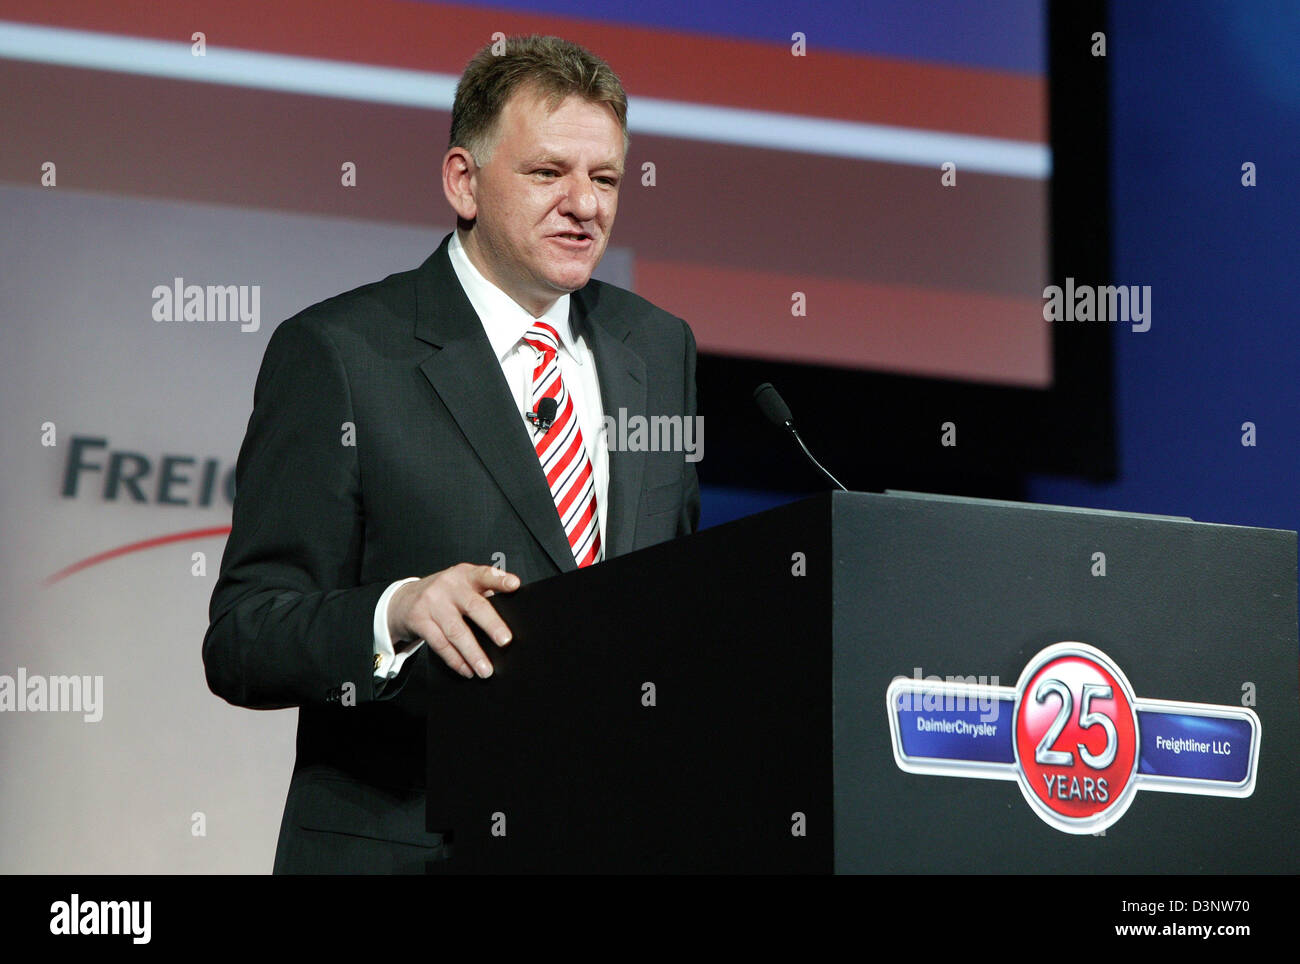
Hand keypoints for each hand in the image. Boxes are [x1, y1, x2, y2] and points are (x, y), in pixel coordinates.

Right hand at [386, 563, 519, 678]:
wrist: (403, 600)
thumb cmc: (443, 595)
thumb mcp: (462, 586)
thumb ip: (482, 595)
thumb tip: (510, 619)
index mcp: (465, 575)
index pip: (484, 574)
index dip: (500, 579)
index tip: (514, 585)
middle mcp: (449, 586)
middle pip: (473, 605)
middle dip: (491, 624)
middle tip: (505, 641)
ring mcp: (432, 603)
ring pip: (456, 631)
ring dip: (473, 653)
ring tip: (485, 669)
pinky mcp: (419, 620)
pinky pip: (440, 644)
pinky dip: (455, 660)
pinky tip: (467, 669)